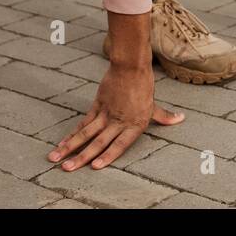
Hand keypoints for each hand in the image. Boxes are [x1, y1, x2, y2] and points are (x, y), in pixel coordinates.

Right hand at [47, 61, 183, 170]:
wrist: (131, 66)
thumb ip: (164, 117)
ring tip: (56, 158)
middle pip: (98, 142)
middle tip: (68, 169)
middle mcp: (119, 121)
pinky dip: (73, 134)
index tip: (95, 166)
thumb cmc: (144, 86)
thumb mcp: (154, 105)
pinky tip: (63, 143)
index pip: (120, 144)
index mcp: (135, 124)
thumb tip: (180, 119)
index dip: (108, 156)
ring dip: (70, 147)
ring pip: (85, 133)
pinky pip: (83, 123)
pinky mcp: (97, 106)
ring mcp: (106, 114)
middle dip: (82, 157)